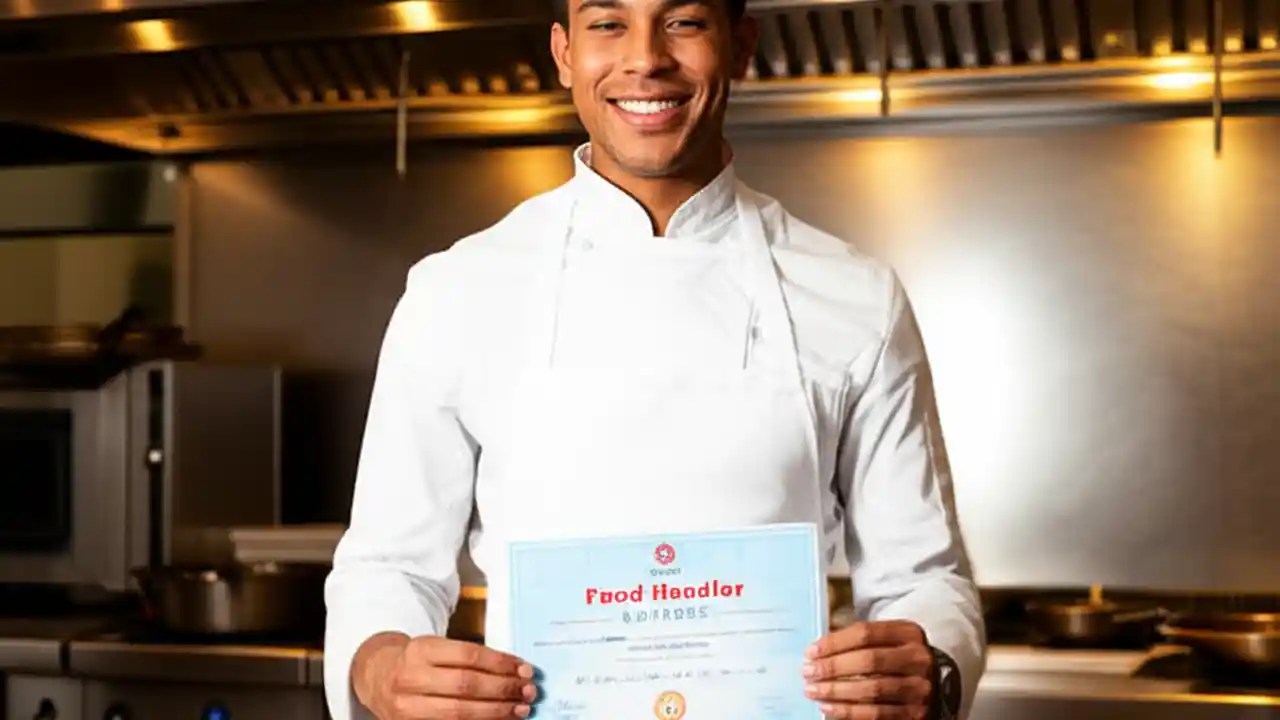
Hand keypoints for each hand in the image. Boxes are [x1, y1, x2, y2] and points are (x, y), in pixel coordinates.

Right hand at [353, 632, 536, 718]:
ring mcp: (406, 708)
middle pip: (465, 686)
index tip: (524, 668)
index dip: (500, 663)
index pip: (468, 655)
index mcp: (420, 650)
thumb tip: (514, 670)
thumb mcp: (435, 647)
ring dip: (495, 712)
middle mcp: (410, 678)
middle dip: (503, 689)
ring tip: (519, 709)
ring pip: (458, 713)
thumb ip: (467, 657)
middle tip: (528, 690)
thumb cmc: (415, 660)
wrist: (375, 676)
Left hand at [802, 620, 934, 719]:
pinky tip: (828, 708)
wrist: (935, 686)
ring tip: (813, 690)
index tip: (811, 652)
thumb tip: (819, 652)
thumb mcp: (889, 641)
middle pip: (869, 660)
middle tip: (808, 672)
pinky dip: (848, 712)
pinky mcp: (915, 713)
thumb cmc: (899, 659)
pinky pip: (877, 714)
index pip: (866, 633)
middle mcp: (918, 659)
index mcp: (909, 633)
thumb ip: (860, 641)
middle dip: (833, 667)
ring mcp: (919, 688)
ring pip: (872, 689)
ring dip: (836, 691)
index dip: (835, 643)